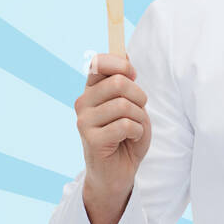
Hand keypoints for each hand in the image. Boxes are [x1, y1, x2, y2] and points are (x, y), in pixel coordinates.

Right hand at [75, 52, 150, 204]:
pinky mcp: (91, 139)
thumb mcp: (131, 105)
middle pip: (118, 83)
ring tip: (135, 130)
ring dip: (139, 119)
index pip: (99, 62)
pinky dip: (137, 132)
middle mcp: (83, 103)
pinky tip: (131, 140)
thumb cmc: (126, 137)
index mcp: (91, 91)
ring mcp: (84, 121)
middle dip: (139, 96)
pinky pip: (125, 125)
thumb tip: (123, 51)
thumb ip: (125, 81)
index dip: (121, 64)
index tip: (133, 75)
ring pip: (124, 105)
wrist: (118, 173)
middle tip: (140, 111)